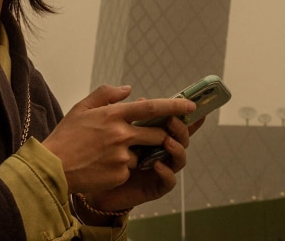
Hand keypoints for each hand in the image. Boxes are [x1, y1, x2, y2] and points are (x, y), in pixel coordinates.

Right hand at [42, 85, 194, 195]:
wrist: (52, 168)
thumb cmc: (65, 136)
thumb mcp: (82, 108)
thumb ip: (106, 94)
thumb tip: (129, 89)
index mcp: (113, 114)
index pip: (152, 108)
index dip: (174, 106)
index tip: (190, 105)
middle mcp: (121, 134)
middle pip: (156, 134)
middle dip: (158, 136)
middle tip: (146, 137)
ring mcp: (121, 156)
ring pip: (140, 154)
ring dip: (131, 154)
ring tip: (105, 154)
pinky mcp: (120, 174)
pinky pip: (129, 170)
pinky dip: (120, 169)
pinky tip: (101, 166)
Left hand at [81, 113, 204, 215]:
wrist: (91, 182)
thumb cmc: (103, 154)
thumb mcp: (113, 130)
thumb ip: (128, 113)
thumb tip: (142, 98)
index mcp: (154, 136)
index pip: (175, 124)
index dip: (187, 115)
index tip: (193, 104)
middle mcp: (161, 152)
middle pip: (182, 139)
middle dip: (181, 129)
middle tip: (171, 120)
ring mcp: (161, 169)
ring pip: (180, 159)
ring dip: (177, 148)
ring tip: (167, 141)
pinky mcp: (155, 187)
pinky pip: (168, 181)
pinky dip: (166, 172)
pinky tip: (157, 165)